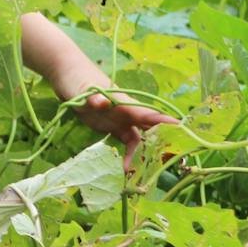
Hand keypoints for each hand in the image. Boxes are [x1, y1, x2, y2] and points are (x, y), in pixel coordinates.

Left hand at [48, 55, 177, 169]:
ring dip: (140, 154)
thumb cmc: (77, 78)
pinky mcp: (110, 125)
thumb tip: (103, 102)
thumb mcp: (83, 89)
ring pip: (138, 138)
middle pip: (149, 128)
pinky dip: (128, 153)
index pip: (147, 113)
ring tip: (133, 173)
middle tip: (166, 163)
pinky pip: (125, 140)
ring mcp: (119, 118)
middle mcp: (126, 111)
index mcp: (123, 102)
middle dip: (160, 143)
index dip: (164, 122)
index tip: (182, 131)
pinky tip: (125, 167)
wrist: (65, 73)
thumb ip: (93, 97)